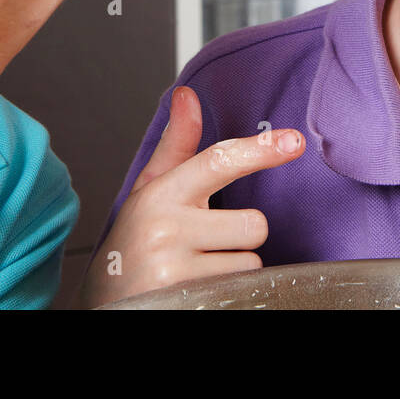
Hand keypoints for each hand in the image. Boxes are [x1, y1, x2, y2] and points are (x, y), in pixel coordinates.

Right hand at [81, 86, 304, 306]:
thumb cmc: (134, 242)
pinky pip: (242, 288)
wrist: (107, 302)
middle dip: (240, 235)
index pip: (217, 162)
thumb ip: (177, 145)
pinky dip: (228, 289)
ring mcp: (174, 269)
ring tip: (196, 267)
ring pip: (250, 260)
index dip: (260, 150)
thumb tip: (187, 96)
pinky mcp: (185, 299)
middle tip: (204, 242)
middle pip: (253, 223)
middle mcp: (165, 229)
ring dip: (232, 266)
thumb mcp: (152, 189)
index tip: (292, 142)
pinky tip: (197, 288)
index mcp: (161, 193)